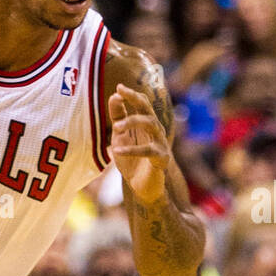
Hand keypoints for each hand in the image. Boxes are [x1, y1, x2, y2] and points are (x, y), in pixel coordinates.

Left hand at [109, 84, 171, 204]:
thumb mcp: (120, 137)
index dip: (131, 94)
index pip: (142, 103)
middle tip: (121, 93)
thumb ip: (118, 117)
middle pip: (148, 109)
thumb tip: (114, 96)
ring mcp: (160, 143)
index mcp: (145, 124)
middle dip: (135, 99)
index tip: (118, 87)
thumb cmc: (132, 160)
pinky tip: (117, 151)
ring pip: (151, 124)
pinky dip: (132, 150)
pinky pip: (148, 151)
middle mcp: (155, 130)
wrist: (142, 187)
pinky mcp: (161, 158)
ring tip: (116, 127)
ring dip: (133, 122)